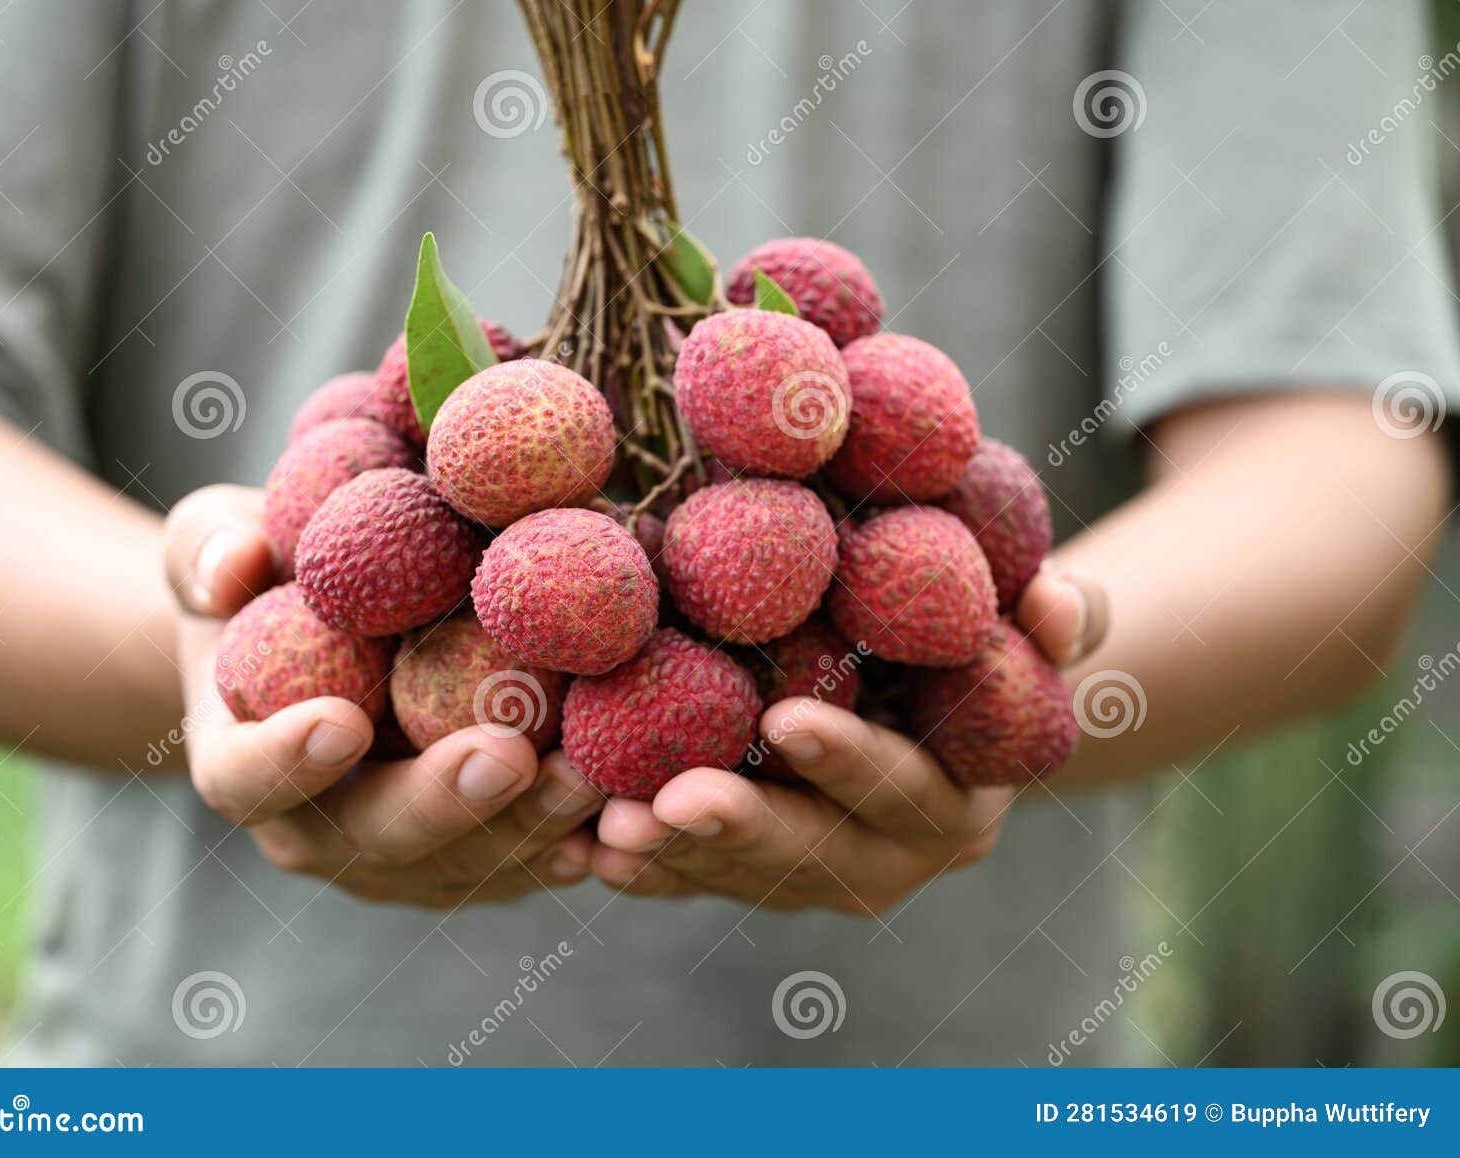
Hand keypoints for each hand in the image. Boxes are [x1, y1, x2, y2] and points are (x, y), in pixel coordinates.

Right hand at [164, 485, 602, 906]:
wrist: (324, 634)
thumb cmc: (264, 575)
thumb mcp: (214, 540)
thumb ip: (210, 550)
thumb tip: (233, 564)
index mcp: (241, 761)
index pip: (247, 780)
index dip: (287, 762)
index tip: (340, 720)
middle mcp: (320, 832)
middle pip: (377, 837)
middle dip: (443, 805)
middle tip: (503, 758)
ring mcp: (406, 857)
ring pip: (469, 862)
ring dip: (532, 826)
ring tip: (591, 775)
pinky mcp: (482, 856)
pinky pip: (531, 859)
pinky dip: (578, 838)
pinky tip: (627, 809)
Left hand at [589, 564, 1108, 914]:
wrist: (942, 714)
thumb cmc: (978, 653)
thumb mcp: (1026, 635)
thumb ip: (1057, 623)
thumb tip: (1056, 600)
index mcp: (957, 803)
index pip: (904, 788)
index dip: (849, 761)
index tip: (784, 721)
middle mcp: (891, 858)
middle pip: (814, 854)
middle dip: (742, 831)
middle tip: (668, 801)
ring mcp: (818, 880)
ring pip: (744, 878)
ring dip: (676, 860)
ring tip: (606, 828)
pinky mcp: (758, 880)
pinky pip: (697, 886)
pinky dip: (644, 875)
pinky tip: (582, 851)